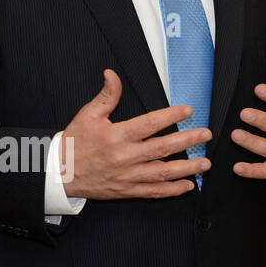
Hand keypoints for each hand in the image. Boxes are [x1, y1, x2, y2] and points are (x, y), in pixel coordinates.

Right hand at [61, 69, 211, 199]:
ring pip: (163, 173)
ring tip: (205, 163)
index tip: (188, 110)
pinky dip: (172, 190)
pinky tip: (188, 185)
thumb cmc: (75, 142)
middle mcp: (125, 156)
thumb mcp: (88, 114)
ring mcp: (128, 176)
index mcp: (116, 135)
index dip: (171, 116)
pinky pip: (154, 192)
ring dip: (187, 168)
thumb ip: (106, 95)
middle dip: (188, 141)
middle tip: (205, 134)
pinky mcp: (127, 190)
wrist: (60, 173)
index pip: (150, 124)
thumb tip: (112, 74)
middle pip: (162, 148)